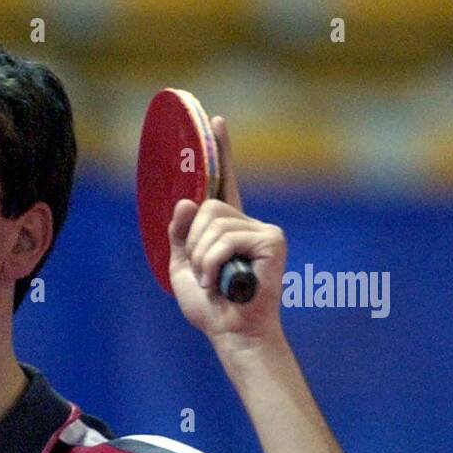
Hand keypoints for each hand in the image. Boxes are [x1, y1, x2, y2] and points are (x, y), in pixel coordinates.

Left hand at [167, 116, 285, 347]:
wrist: (230, 331)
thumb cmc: (209, 305)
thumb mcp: (181, 266)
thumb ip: (179, 234)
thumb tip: (187, 201)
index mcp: (227, 227)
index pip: (224, 181)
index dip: (222, 151)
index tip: (217, 120)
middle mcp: (247, 222)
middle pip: (205, 207)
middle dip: (192, 244)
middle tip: (203, 273)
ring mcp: (262, 229)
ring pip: (212, 224)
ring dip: (201, 258)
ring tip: (213, 279)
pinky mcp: (272, 240)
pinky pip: (224, 240)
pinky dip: (212, 263)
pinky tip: (223, 281)